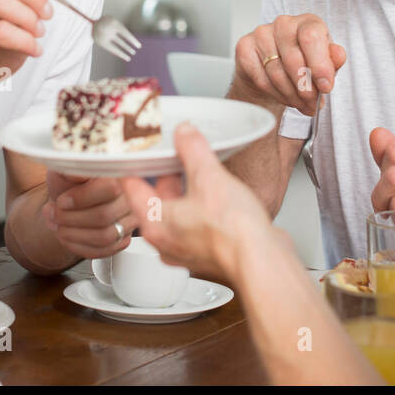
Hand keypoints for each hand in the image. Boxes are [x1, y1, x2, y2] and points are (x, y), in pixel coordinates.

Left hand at [40, 171, 134, 257]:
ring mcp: (130, 220)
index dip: (82, 198)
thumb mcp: (63, 170)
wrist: (67, 201)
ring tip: (57, 226)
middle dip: (71, 219)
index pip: (110, 188)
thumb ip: (70, 170)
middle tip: (53, 214)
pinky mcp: (124, 239)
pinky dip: (80, 247)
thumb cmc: (68, 184)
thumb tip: (77, 171)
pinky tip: (66, 237)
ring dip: (74, 234)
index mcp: (118, 174)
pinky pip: (105, 251)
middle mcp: (130, 196)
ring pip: (105, 236)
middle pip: (104, 216)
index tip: (61, 201)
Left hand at [118, 123, 273, 281]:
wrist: (263, 260)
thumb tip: (183, 133)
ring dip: (183, 191)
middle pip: (154, 200)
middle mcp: (166, 240)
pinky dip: (199, 207)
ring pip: (176, 212)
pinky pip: (195, 223)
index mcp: (155, 223)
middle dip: (163, 175)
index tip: (136, 150)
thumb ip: (192, 150)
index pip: (131, 187)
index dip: (133, 165)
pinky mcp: (208, 253)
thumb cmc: (232, 231)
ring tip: (195, 169)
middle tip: (169, 153)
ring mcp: (186, 249)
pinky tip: (215, 193)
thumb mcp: (208, 176)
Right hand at [231, 13, 345, 116]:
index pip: (311, 37)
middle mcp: (284, 23)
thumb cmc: (302, 63)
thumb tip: (338, 55)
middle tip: (312, 102)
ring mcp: (261, 33)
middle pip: (294, 58)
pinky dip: (276, 94)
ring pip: (277, 72)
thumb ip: (333, 60)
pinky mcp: (245, 47)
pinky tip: (284, 96)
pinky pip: (262, 79)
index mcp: (308, 22)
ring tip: (301, 103)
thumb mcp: (324, 63)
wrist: (272, 71)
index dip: (319, 65)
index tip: (325, 86)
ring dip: (292, 95)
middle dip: (306, 88)